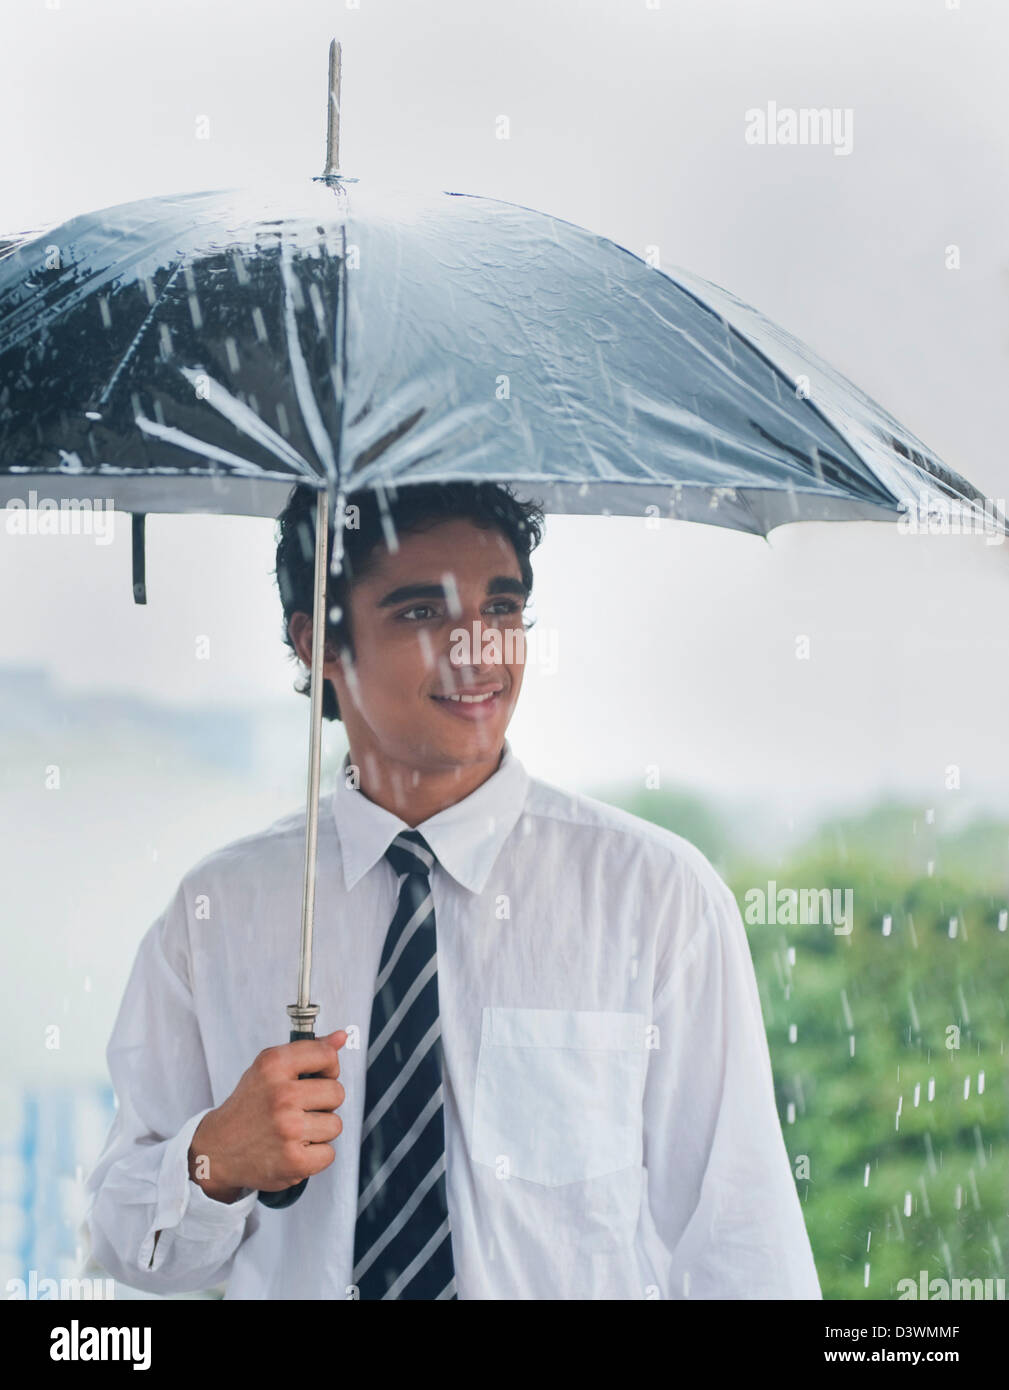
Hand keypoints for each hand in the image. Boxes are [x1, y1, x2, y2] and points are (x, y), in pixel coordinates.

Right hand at [188, 1030, 346, 1201]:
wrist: (218, 1149)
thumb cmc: (249, 1106)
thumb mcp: (269, 1068)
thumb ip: (308, 1050)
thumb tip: (341, 1037)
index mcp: (273, 1065)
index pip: (327, 1055)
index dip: (329, 1067)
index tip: (319, 1075)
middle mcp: (281, 1095)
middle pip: (337, 1093)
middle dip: (324, 1102)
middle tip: (301, 1108)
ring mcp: (288, 1129)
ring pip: (335, 1124)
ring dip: (319, 1130)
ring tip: (295, 1130)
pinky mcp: (293, 1161)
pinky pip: (329, 1154)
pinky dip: (315, 1156)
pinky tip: (294, 1148)